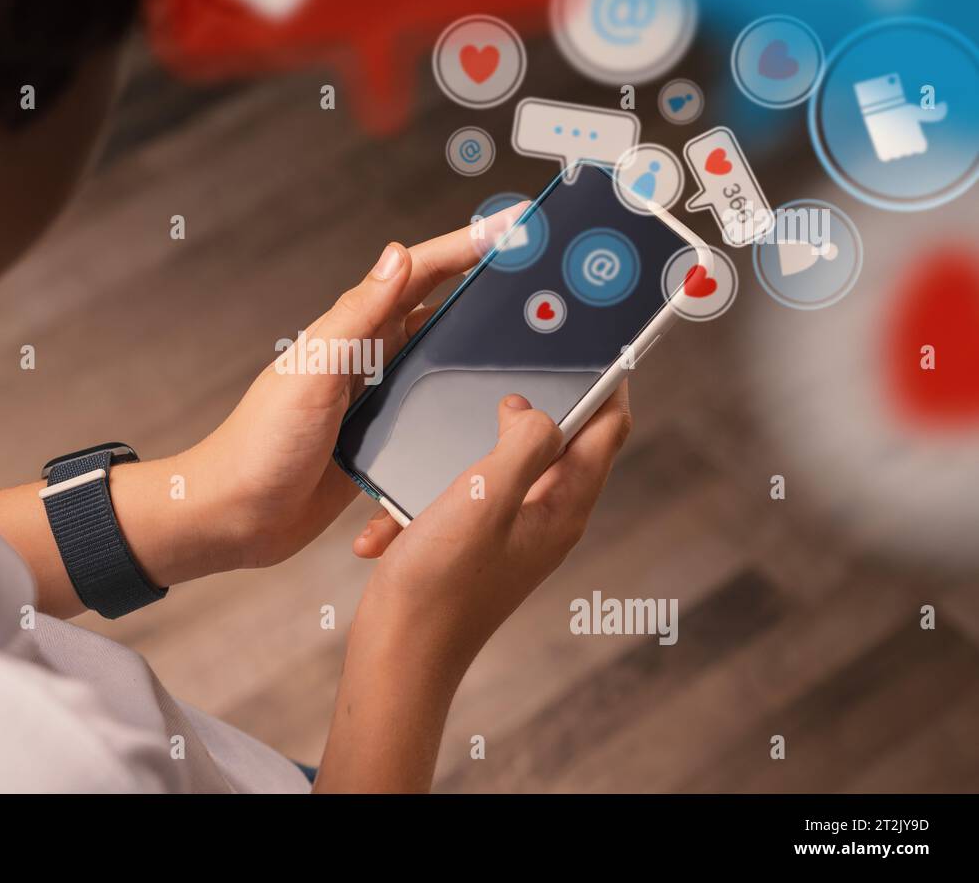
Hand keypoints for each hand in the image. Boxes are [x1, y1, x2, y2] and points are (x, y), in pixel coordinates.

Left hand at [162, 207, 525, 576]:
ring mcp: (375, 398)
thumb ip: (356, 317)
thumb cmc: (260, 445)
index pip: (420, 273)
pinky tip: (486, 403)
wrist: (237, 518)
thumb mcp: (314, 372)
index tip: (513, 226)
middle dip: (483, 282)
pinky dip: (456, 398)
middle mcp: (368, 358)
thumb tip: (396, 257)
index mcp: (351, 332)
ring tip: (525, 327)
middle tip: (534, 267)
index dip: (467, 246)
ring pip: (438, 356)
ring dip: (474, 338)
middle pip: (437, 306)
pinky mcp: (381, 439)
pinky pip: (428, 410)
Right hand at [314, 386, 630, 791]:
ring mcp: (510, 535)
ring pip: (498, 467)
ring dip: (459, 453)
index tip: (598, 340)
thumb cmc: (439, 584)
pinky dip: (423, 501)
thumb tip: (535, 410)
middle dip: (532, 403)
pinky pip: (455, 502)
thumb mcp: (485, 497)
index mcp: (562, 506)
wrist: (395, 658)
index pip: (609, 429)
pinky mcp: (473, 547)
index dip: (610, 381)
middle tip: (506, 364)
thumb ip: (524, 444)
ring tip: (429, 443)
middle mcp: (546, 520)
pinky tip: (388, 523)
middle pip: (558, 442)